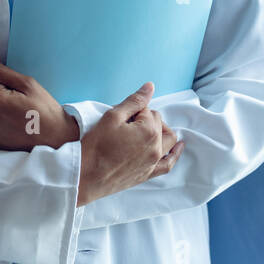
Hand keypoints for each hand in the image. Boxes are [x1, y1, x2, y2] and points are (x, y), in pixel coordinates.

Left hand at [0, 52, 78, 150]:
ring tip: (22, 118)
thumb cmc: (45, 111)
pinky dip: (1, 124)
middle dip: (5, 99)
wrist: (57, 139)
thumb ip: (0, 70)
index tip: (23, 96)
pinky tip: (16, 127)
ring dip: (2, 112)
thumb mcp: (27, 84)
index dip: (11, 87)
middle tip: (24, 107)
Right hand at [77, 82, 181, 206]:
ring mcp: (153, 162)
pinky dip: (174, 154)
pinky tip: (177, 147)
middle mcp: (156, 147)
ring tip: (147, 128)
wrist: (86, 176)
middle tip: (127, 122)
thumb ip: (134, 101)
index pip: (148, 110)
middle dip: (147, 118)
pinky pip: (168, 163)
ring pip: (168, 140)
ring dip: (161, 131)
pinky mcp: (148, 173)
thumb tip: (150, 87)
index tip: (122, 116)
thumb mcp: (112, 117)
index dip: (134, 110)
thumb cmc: (96, 146)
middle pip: (159, 123)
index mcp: (149, 131)